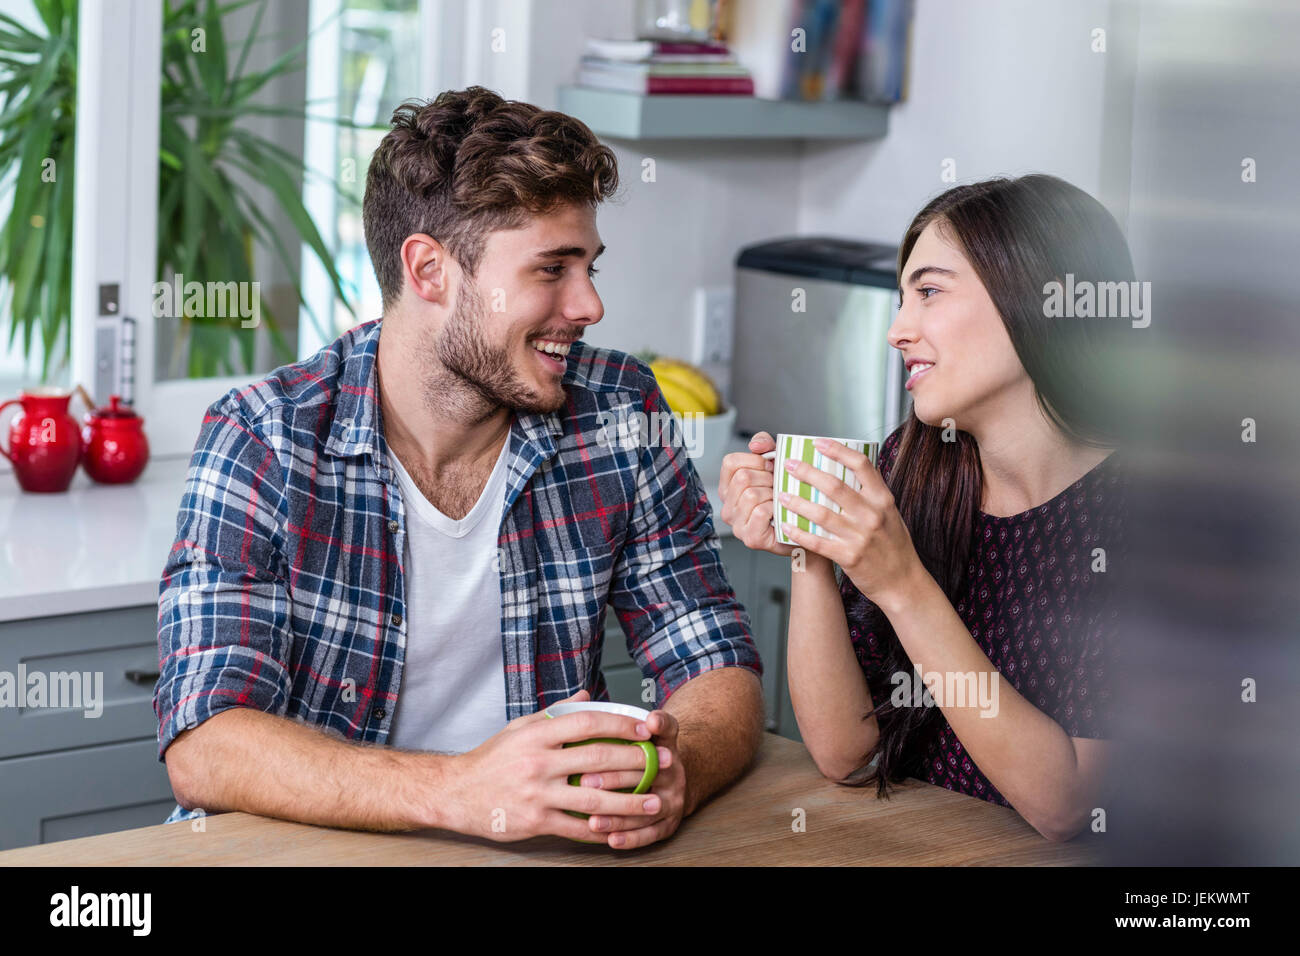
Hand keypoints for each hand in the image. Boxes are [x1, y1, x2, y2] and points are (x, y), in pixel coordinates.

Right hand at [447, 691, 667, 842]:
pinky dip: (602, 829)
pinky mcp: (536, 821)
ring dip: (629, 801)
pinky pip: (577, 828)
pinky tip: (621, 829)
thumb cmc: (490, 760)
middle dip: (637, 761)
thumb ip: (556, 712)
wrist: (455, 793)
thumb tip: (587, 696)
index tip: (646, 729)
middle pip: (598, 758)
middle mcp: (539, 762)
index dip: (621, 725)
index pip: (588, 723)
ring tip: (653, 801)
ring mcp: (538, 793)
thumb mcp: (520, 727)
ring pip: (594, 797)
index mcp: (538, 734)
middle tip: (663, 762)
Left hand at [579, 708, 686, 849]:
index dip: (659, 725)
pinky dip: (630, 837)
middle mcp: (673, 769)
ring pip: (646, 807)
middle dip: (615, 778)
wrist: (674, 780)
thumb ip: (612, 716)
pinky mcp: (669, 823)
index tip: (650, 723)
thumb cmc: (644, 753)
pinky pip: (650, 833)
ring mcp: (673, 797)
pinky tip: (610, 839)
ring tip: (592, 818)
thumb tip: (582, 695)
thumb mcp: (638, 730)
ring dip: (618, 815)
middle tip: (586, 781)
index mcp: (666, 743)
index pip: (667, 729)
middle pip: (647, 772)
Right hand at [719, 431, 795, 556]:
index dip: (754, 460)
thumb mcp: (775, 464)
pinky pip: (761, 511)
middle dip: (767, 479)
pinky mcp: (751, 538)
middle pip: (742, 478)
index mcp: (729, 488)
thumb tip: (756, 445)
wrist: (806, 527)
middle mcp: (728, 507)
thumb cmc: (788, 496)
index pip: (730, 462)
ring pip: (751, 495)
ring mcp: (737, 524)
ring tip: (780, 501)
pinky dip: (776, 509)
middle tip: (778, 487)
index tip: (769, 468)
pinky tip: (780, 513)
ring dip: (773, 495)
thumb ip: (765, 446)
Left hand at [776, 437, 922, 610]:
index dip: (838, 450)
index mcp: (883, 500)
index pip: (861, 465)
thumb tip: (846, 471)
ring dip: (797, 502)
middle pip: (835, 486)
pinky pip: (817, 542)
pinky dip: (799, 533)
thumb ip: (871, 495)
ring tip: (781, 495)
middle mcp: (872, 515)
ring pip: (821, 513)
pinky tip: (786, 526)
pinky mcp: (849, 557)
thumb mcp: (890, 514)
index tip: (818, 443)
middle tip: (789, 465)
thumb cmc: (893, 546)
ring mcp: (860, 537)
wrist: (903, 582)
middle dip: (808, 472)